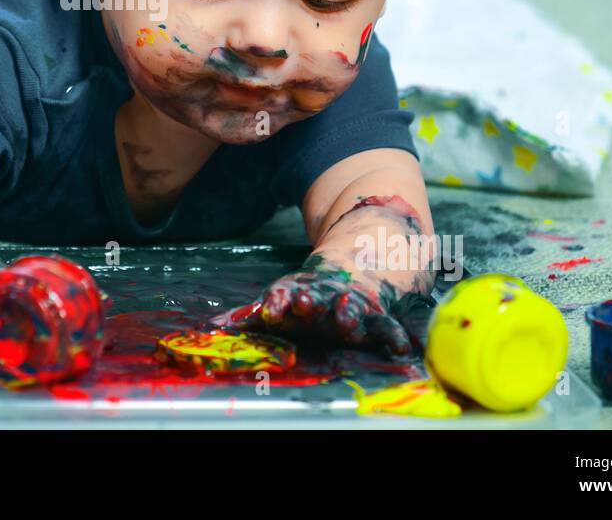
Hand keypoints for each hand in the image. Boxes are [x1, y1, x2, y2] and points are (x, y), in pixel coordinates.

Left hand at [206, 255, 434, 356]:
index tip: (271, 309)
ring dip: (347, 314)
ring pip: (351, 308)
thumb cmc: (311, 292)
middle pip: (317, 297)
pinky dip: (393, 337)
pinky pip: (387, 327)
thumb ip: (248, 317)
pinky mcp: (377, 316)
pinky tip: (400, 348)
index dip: (278, 300)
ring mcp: (353, 303)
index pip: (285, 293)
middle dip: (310, 302)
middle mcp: (326, 297)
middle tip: (305, 304)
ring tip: (346, 322)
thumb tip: (211, 329)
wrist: (360, 262)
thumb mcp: (282, 298)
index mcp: (299, 291)